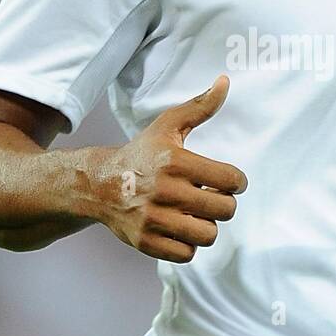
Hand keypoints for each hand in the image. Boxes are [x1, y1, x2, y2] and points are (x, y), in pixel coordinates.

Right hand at [93, 75, 246, 261]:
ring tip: (196, 215)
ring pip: (208, 235)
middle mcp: (165, 191)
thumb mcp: (168, 126)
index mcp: (175, 162)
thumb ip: (200, 106)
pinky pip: (187, 254)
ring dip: (206, 226)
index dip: (236, 182)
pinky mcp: (146, 242)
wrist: (98, 185)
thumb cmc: (141, 154)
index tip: (229, 182)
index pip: (230, 180)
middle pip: (225, 210)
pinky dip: (188, 244)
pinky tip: (180, 229)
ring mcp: (154, 219)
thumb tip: (225, 82)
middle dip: (223, 204)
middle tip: (212, 198)